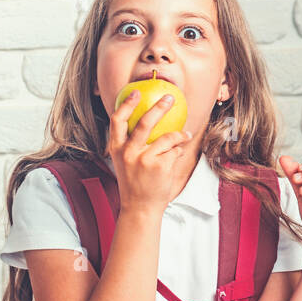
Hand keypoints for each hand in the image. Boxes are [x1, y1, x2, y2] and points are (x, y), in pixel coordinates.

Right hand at [106, 89, 194, 215]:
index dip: (126, 104)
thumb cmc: (135, 183)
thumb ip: (131, 143)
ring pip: (167, 137)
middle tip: (170, 98)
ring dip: (180, 135)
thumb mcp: (125, 162)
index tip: (136, 92)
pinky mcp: (159, 166)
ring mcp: (144, 159)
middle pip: (145, 122)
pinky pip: (175, 151)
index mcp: (116, 148)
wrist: (140, 208)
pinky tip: (179, 154)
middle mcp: (128, 152)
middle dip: (159, 107)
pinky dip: (179, 152)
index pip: (117, 120)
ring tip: (185, 134)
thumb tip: (148, 120)